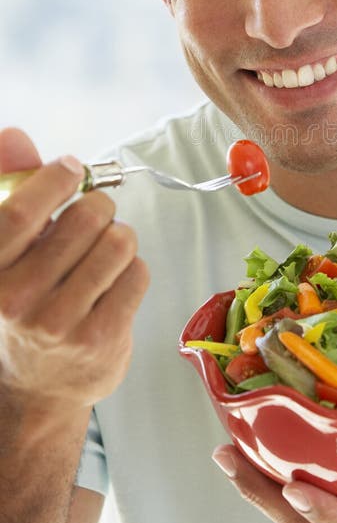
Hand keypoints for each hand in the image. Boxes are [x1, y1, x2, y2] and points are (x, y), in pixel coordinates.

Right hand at [0, 128, 148, 414]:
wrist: (35, 390)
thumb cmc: (23, 302)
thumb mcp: (6, 251)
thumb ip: (10, 188)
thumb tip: (12, 133)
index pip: (19, 214)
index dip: (53, 179)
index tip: (72, 167)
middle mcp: (18, 301)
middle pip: (84, 220)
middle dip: (98, 206)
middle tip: (94, 214)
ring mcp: (61, 325)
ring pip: (119, 243)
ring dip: (118, 237)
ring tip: (104, 251)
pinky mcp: (101, 339)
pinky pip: (137, 273)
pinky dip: (132, 268)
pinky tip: (113, 283)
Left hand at [213, 417, 336, 522]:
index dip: (325, 509)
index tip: (296, 485)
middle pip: (303, 521)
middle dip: (261, 494)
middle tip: (228, 457)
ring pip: (294, 512)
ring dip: (258, 485)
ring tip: (226, 451)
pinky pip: (301, 498)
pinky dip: (272, 479)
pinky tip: (254, 450)